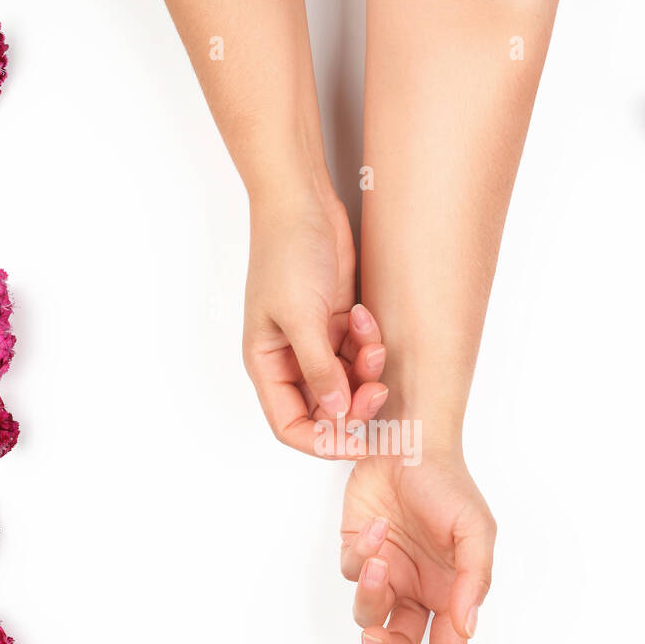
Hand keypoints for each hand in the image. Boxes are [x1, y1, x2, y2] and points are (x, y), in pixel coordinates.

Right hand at [242, 190, 388, 456]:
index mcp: (267, 364)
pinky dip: (368, 344)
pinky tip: (364, 316)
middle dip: (354, 404)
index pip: (290, 425)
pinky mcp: (337, 325)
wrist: (303, 201)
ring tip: (370, 339)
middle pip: (325, 410)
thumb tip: (336, 415)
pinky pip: (360, 354)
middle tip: (377, 389)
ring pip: (349, 383)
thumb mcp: (301, 316)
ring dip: (366, 370)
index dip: (322, 441)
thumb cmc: (287, 252)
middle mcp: (290, 359)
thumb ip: (319, 370)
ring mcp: (315, 343)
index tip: (355, 441)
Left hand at [340, 451, 495, 643]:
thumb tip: (466, 629)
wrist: (410, 443)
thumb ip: (473, 582)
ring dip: (371, 594)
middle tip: (375, 637)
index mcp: (451, 593)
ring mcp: (387, 572)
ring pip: (369, 613)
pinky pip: (352, 572)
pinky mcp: (358, 551)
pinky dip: (362, 555)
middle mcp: (418, 590)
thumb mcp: (475, 531)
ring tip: (381, 559)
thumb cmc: (449, 485)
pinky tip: (376, 528)